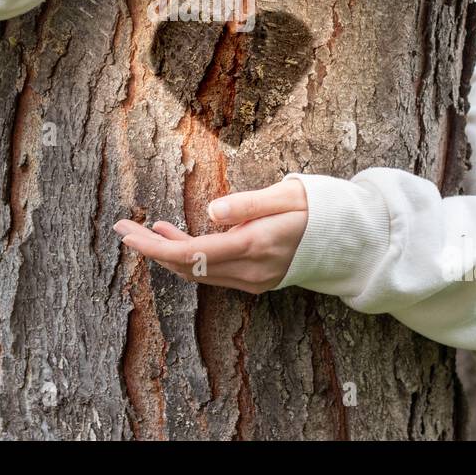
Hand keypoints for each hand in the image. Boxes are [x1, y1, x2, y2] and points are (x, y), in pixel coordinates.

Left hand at [113, 177, 308, 293]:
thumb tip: (211, 211)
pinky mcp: (257, 280)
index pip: (191, 253)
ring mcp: (254, 280)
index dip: (154, 246)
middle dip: (152, 249)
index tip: (128, 234)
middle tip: (123, 228)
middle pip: (187, 266)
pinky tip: (180, 237)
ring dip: (169, 253)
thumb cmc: (319, 208)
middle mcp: (251, 270)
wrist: (352, 240)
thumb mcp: (287, 194)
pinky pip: (213, 273)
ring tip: (147, 228)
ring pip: (198, 272)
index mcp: (254, 246)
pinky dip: (190, 257)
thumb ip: (248, 203)